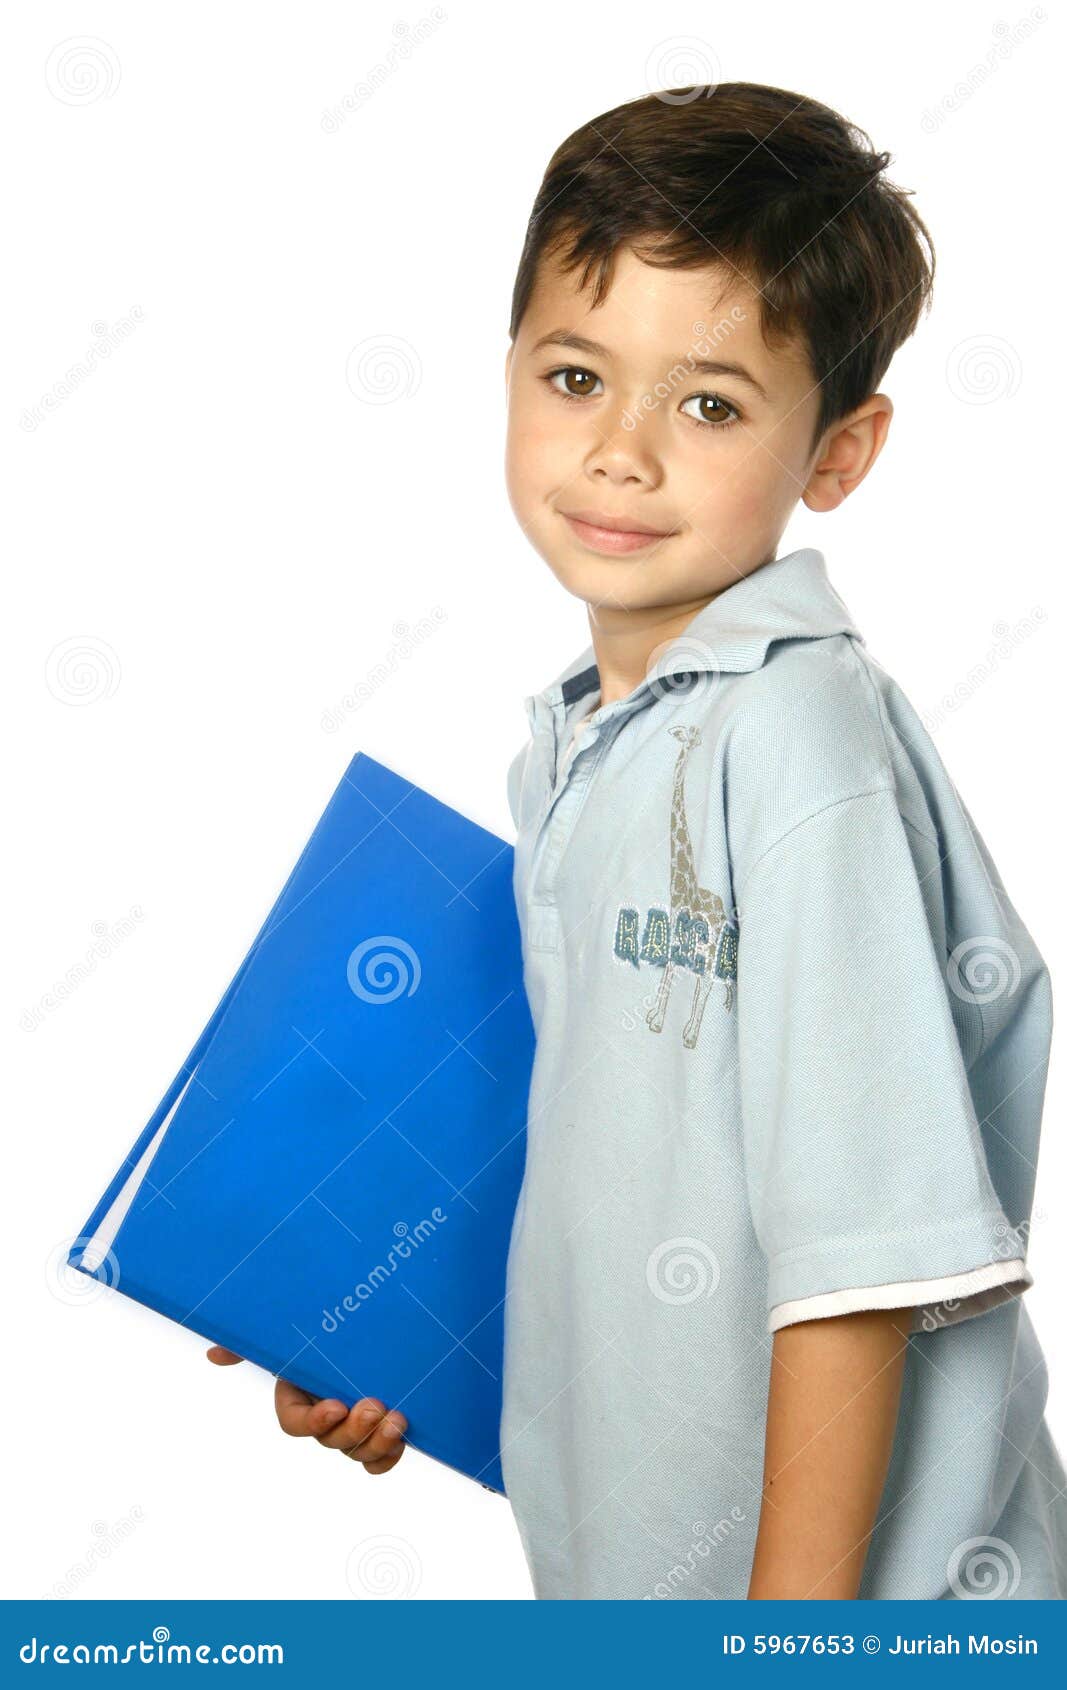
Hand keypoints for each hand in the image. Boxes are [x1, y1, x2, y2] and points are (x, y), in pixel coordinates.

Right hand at [205, 1344, 408, 1474]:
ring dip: (375, 1442)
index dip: (314, 1422)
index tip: (335, 1405)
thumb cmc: (319, 1326)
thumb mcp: (288, 1329)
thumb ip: (253, 1341)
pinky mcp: (380, 1425)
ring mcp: (353, 1424)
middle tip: (372, 1407)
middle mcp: (324, 1417)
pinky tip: (402, 1438)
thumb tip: (215, 1354)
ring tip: (396, 1421)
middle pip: (331, 1441)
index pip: (296, 1424)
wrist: (359, 1322)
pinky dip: (389, 1454)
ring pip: (358, 1451)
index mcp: (298, 1398)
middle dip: (352, 1430)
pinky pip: (381, 1456)